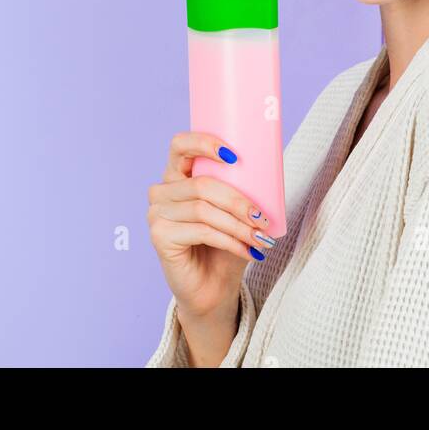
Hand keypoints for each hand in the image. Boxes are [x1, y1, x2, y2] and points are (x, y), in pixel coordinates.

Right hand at [147, 132, 272, 320]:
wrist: (213, 286)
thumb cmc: (226, 244)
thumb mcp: (236, 212)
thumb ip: (242, 188)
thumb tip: (271, 169)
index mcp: (178, 175)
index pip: (180, 145)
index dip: (204, 143)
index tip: (234, 156)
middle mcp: (162, 191)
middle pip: (202, 185)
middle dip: (239, 202)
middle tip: (264, 220)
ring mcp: (156, 213)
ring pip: (204, 210)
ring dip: (239, 226)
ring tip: (261, 239)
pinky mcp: (159, 236)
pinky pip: (201, 231)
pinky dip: (230, 241)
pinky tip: (247, 251)